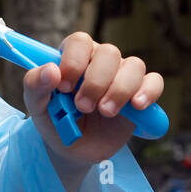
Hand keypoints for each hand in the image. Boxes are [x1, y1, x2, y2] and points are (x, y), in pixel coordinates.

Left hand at [24, 33, 163, 175]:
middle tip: (83, 106)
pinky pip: (154, 81)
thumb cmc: (55, 120)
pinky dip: (149, 91)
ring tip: (105, 112)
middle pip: (109, 52)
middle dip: (96, 82)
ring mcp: (122, 75)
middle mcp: (100, 60)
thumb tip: (50, 70)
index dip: (74, 61)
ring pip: (133, 65)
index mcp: (74, 56)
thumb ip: (36, 85)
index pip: (80, 42)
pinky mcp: (141, 93)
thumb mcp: (37, 106)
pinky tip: (137, 106)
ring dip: (119, 89)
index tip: (65, 86)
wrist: (74, 149)